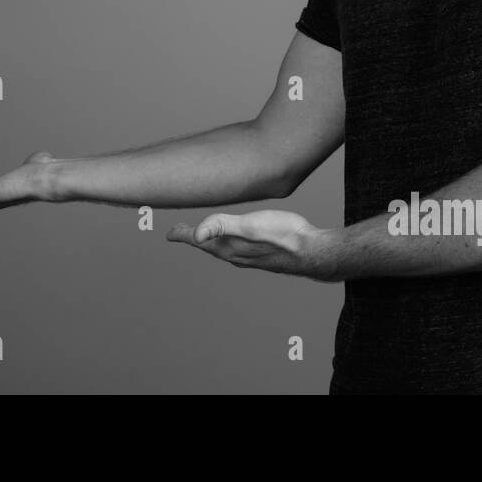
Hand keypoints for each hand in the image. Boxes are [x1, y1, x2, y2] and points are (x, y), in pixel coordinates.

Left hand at [166, 209, 338, 281]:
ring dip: (210, 242)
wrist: (312, 251)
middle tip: (180, 233)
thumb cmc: (283, 235)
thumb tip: (195, 235)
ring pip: (222, 249)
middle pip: (208, 246)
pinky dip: (228, 243)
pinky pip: (236, 249)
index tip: (169, 234)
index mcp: (229, 247)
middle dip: (194, 239)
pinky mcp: (262, 254)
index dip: (183, 235)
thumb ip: (221, 227)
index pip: (199, 241)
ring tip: (204, 236)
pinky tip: (236, 240)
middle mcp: (237, 255)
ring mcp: (250, 257)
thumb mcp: (248, 225)